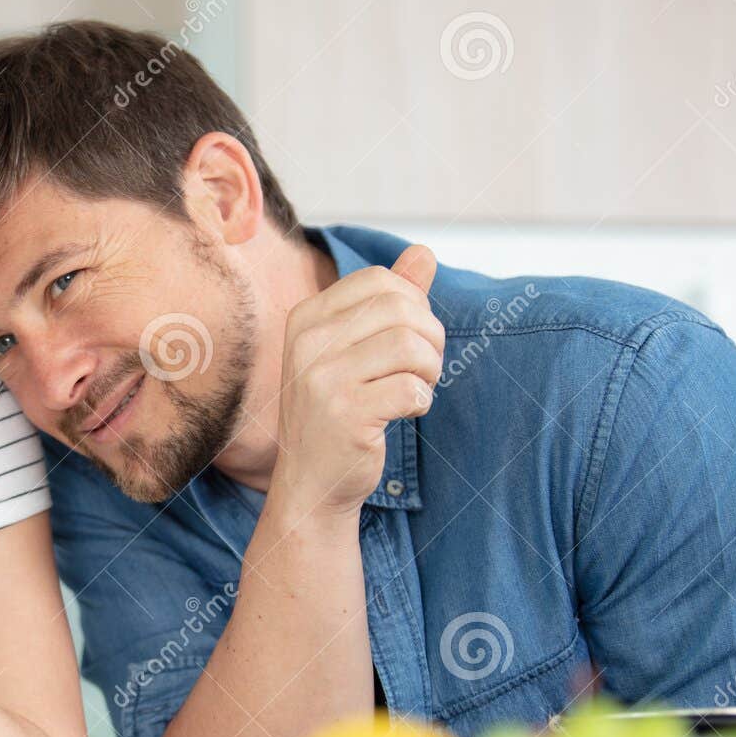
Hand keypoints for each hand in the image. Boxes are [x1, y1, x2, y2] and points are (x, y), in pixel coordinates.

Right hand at [274, 245, 442, 519]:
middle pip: (401, 309)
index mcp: (305, 318)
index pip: (380, 281)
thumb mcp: (353, 350)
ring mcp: (322, 379)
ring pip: (411, 345)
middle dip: (430, 337)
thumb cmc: (337, 412)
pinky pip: (411, 388)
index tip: (409, 340)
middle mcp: (307, 343)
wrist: (311, 484)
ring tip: (416, 389)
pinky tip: (405, 412)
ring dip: (430, 370)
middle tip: (422, 368)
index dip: (413, 305)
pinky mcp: (345, 415)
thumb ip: (390, 300)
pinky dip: (421, 400)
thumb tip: (425, 252)